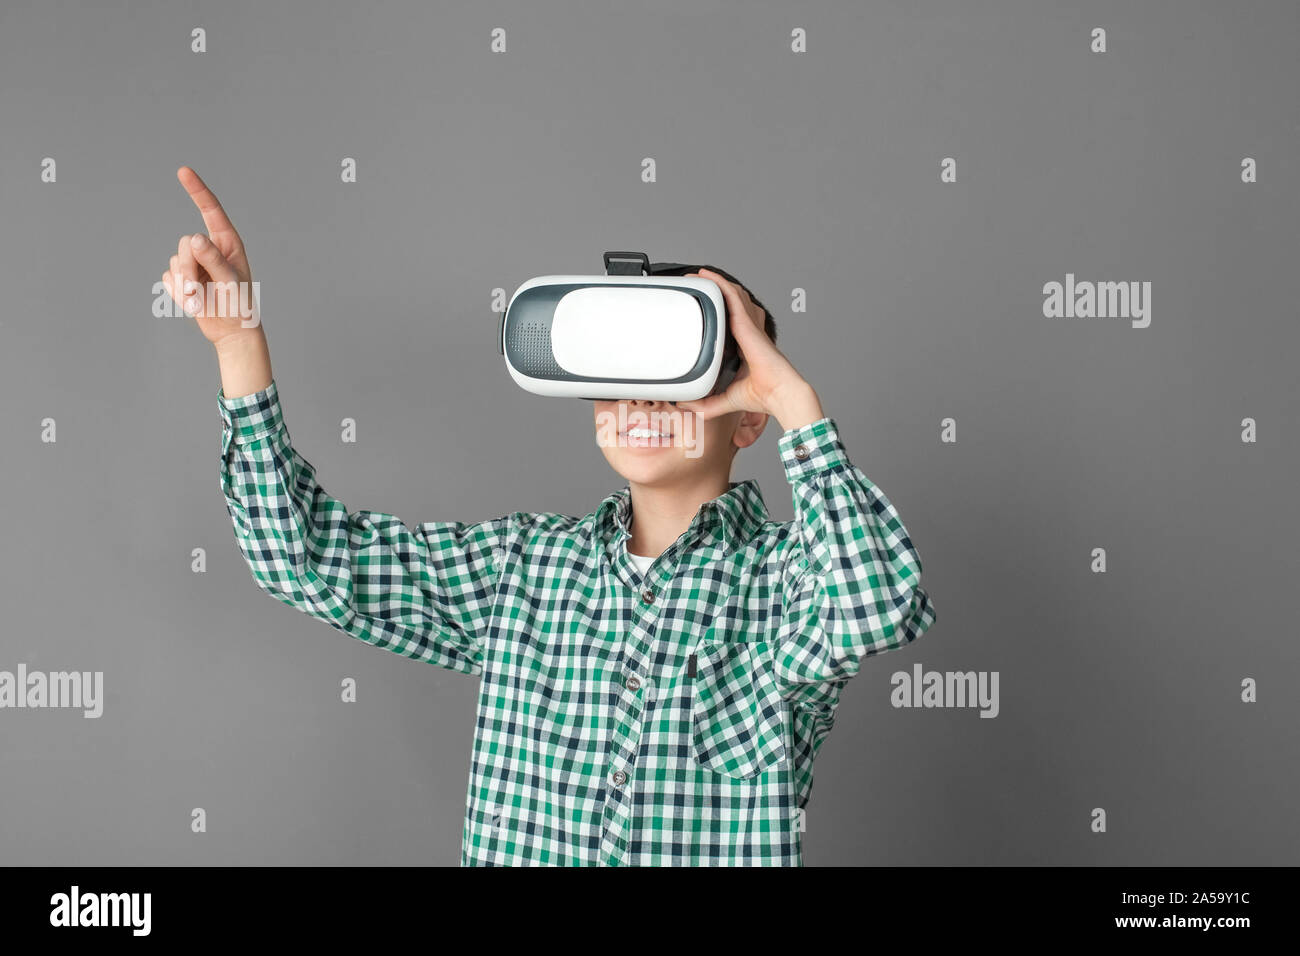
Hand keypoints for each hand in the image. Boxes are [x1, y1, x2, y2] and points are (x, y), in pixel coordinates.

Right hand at [160, 166, 258, 345]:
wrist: (231, 332)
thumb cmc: (239, 306)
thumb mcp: (230, 282)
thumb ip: (213, 260)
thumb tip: (194, 238)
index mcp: (228, 243)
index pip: (210, 211)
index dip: (197, 190)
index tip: (183, 171)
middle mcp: (210, 249)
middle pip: (184, 244)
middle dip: (186, 268)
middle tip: (196, 291)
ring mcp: (195, 263)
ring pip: (174, 261)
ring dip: (184, 284)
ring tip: (200, 302)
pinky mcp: (183, 277)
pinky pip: (168, 277)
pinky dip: (178, 293)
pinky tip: (194, 303)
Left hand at [676, 268, 823, 430]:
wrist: (780, 394)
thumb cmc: (764, 396)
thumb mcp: (726, 399)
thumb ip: (706, 404)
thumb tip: (686, 405)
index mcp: (744, 346)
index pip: (729, 321)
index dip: (718, 310)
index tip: (703, 307)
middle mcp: (748, 332)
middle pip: (731, 304)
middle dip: (716, 291)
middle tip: (697, 284)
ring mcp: (749, 326)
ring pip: (732, 295)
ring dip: (716, 283)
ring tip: (699, 276)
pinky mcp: (747, 323)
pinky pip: (732, 297)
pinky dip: (720, 284)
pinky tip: (707, 276)